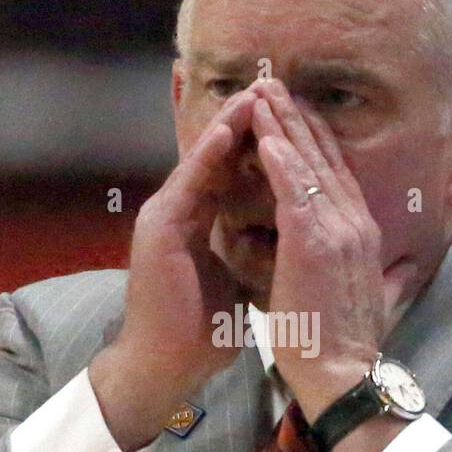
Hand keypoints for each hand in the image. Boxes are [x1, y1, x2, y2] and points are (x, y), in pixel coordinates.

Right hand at [90, 86, 260, 450]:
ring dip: (230, 123)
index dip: (262, 142)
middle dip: (249, 121)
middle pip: (219, 155)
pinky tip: (230, 127)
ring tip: (258, 90)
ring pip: (203, 159)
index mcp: (200, 222)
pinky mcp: (159, 229)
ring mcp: (165, 216)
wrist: (167, 367)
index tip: (291, 114)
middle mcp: (180, 211)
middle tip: (277, 84)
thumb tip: (285, 240)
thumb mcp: (240, 279)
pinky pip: (189, 181)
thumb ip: (254, 251)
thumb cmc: (203, 332)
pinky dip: (210, 153)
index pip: (234, 169)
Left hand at [250, 79, 418, 422]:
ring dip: (283, 126)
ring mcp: (337, 230)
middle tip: (272, 83)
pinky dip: (282, 161)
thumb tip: (393, 269)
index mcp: (361, 233)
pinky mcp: (315, 244)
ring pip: (307, 166)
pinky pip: (295, 192)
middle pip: (322, 157)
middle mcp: (354, 223)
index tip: (295, 111)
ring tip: (261, 93)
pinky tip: (266, 136)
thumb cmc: (341, 345)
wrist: (342, 374)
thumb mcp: (365, 299)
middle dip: (296, 118)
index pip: (335, 173)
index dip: (314, 139)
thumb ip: (376, 275)